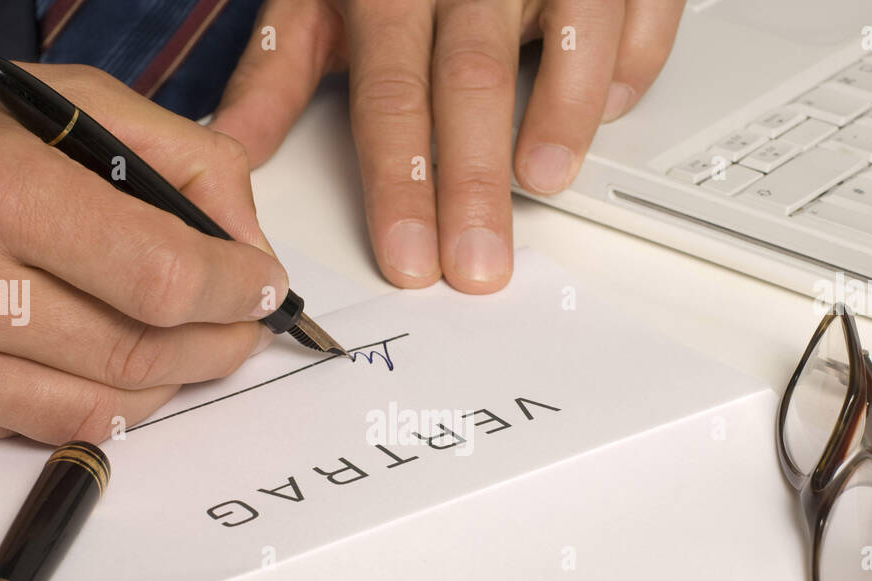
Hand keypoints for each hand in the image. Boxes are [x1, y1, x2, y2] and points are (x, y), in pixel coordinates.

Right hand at [0, 56, 287, 452]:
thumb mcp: (39, 101)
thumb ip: (165, 153)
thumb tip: (243, 235)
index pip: (160, 273)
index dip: (235, 290)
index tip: (262, 287)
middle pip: (138, 352)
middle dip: (216, 343)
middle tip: (237, 324)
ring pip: (97, 409)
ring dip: (162, 382)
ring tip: (174, 344)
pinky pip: (33, 432)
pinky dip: (85, 403)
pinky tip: (87, 361)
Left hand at [211, 0, 683, 293]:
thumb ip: (280, 71)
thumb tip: (233, 150)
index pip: (391, 93)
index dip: (400, 181)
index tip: (408, 259)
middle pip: (473, 79)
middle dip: (475, 184)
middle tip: (478, 264)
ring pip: (569, 31)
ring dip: (561, 113)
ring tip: (543, 183)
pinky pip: (638, 11)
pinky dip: (627, 65)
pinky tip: (605, 111)